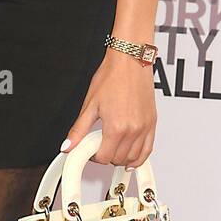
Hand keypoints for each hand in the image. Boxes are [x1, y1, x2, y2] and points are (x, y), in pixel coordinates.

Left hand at [60, 49, 156, 168]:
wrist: (130, 61)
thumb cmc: (111, 76)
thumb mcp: (90, 104)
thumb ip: (79, 129)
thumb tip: (68, 145)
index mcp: (116, 127)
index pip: (104, 157)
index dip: (94, 156)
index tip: (91, 148)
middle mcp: (133, 130)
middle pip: (118, 159)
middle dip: (107, 155)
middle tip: (100, 143)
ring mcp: (145, 128)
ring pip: (134, 159)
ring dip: (122, 158)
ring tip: (112, 145)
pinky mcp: (152, 124)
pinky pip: (148, 150)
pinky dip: (139, 157)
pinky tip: (131, 156)